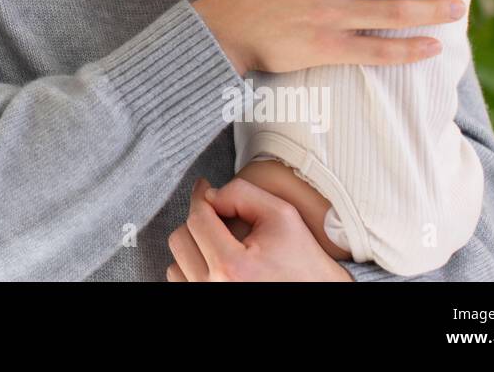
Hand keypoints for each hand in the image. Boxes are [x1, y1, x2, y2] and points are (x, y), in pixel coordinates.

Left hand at [167, 177, 352, 281]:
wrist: (318, 294)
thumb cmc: (304, 261)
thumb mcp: (283, 215)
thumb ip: (242, 194)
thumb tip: (210, 195)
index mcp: (232, 266)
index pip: (197, 219)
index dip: (200, 196)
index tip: (204, 186)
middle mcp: (214, 288)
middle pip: (181, 239)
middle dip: (199, 221)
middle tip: (219, 217)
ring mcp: (206, 299)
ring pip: (175, 263)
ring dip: (194, 246)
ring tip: (219, 242)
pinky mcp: (205, 307)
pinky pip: (181, 283)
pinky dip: (192, 268)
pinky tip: (214, 260)